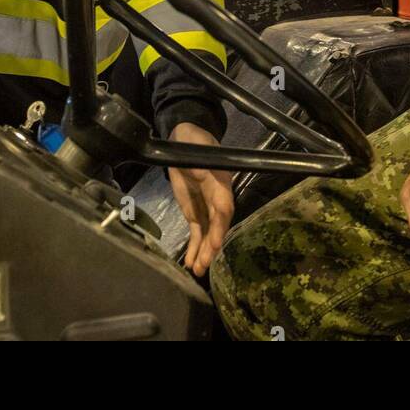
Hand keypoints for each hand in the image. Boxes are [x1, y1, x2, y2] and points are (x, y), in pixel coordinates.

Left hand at [167, 122, 234, 276]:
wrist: (186, 140)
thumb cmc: (193, 140)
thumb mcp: (195, 145)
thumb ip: (199, 160)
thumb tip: (203, 174)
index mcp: (220, 182)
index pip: (223, 205)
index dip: (220, 224)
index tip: (216, 241)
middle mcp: (217, 197)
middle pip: (217, 224)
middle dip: (212, 244)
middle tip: (205, 263)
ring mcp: (206, 206)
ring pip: (207, 232)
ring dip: (203, 251)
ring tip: (197, 270)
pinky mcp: (194, 211)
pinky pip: (196, 232)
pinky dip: (194, 247)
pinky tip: (190, 262)